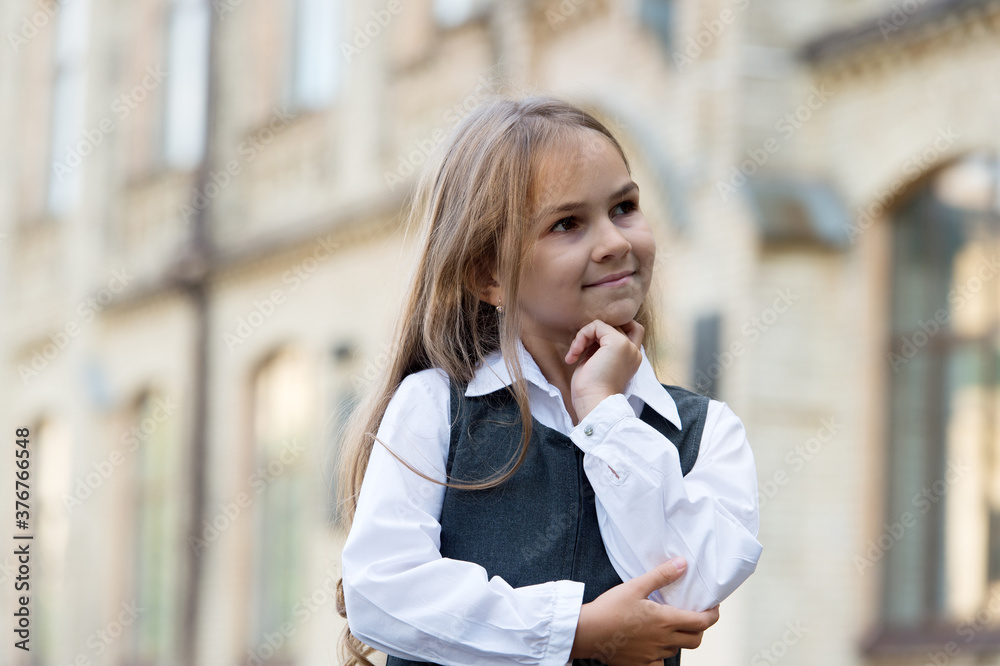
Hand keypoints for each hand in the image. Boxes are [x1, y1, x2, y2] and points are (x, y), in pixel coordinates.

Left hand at [565, 319, 643, 421]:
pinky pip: (597, 326)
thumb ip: (600, 348)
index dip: (604, 335)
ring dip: (584, 336)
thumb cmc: (591, 391)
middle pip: (617, 325)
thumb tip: (591, 334)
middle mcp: (634, 351)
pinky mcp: (617, 343)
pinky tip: (575, 353)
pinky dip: (582, 335)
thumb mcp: (597, 365)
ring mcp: (628, 347)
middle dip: (594, 333)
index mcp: (631, 359)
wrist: (594, 404)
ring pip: (604, 325)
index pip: (625, 333)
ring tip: (575, 353)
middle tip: (581, 349)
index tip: (587, 350)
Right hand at [570, 559, 719, 665]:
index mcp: (665, 620)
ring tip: (669, 626)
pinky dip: (662, 654)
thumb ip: (661, 575)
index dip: (712, 615)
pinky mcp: (641, 664)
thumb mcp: (635, 586)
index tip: (713, 607)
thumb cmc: (609, 609)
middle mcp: (663, 640)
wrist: (587, 633)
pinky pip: (660, 663)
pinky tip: (654, 645)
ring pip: (677, 650)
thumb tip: (682, 564)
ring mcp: (653, 654)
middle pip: (696, 640)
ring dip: (679, 639)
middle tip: (694, 616)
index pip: (702, 622)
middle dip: (699, 628)